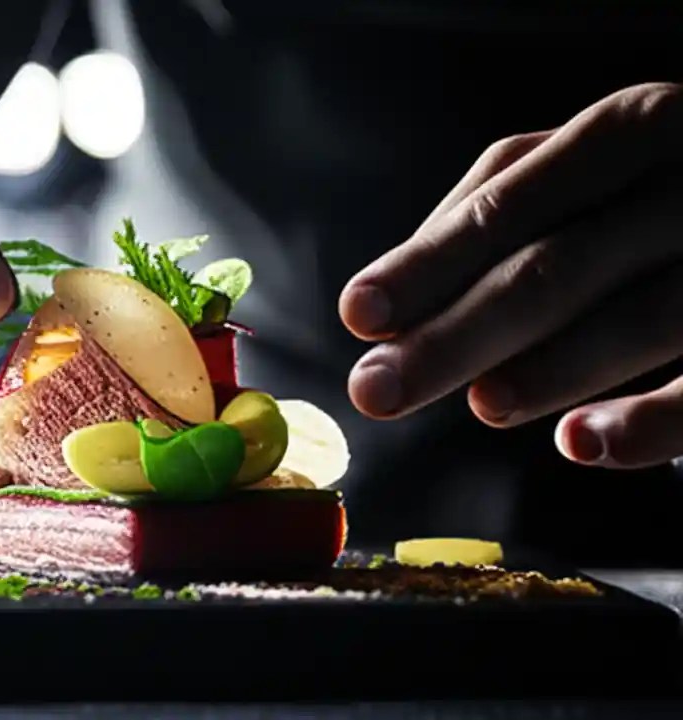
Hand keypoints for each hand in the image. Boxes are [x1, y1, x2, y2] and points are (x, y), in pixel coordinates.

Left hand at [339, 82, 682, 469]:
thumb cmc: (660, 188)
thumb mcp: (590, 167)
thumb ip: (495, 210)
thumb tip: (392, 290)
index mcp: (630, 130)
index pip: (507, 206)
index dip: (428, 264)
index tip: (359, 314)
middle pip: (556, 268)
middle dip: (456, 336)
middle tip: (375, 390)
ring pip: (639, 320)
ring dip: (550, 370)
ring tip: (480, 405)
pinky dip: (651, 422)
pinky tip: (581, 444)